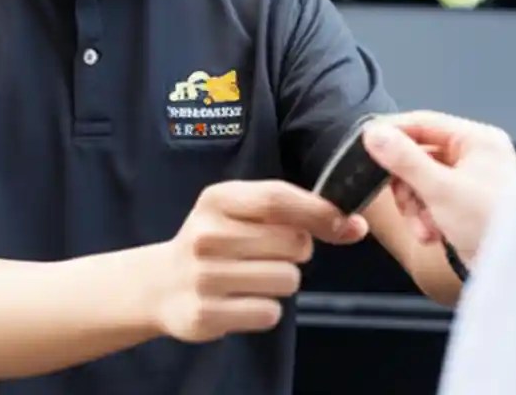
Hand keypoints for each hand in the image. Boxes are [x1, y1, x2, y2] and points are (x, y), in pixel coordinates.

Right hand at [152, 180, 367, 342]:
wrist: (161, 283)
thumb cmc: (216, 241)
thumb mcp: (242, 211)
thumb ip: (297, 211)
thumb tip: (354, 226)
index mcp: (217, 199)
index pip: (278, 199)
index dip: (320, 212)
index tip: (349, 224)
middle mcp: (206, 235)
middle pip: (292, 243)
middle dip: (297, 251)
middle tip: (270, 253)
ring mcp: (203, 277)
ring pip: (286, 280)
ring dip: (282, 281)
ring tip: (252, 277)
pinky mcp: (204, 314)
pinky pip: (269, 313)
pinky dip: (265, 309)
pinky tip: (241, 300)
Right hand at [361, 112, 515, 267]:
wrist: (515, 272)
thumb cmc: (492, 226)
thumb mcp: (441, 190)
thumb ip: (404, 160)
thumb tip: (375, 134)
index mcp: (478, 140)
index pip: (424, 123)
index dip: (393, 133)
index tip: (367, 143)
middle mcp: (475, 155)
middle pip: (418, 155)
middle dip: (407, 185)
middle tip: (404, 202)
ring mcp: (469, 180)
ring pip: (420, 181)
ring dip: (414, 207)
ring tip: (423, 227)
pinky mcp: (463, 204)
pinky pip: (429, 200)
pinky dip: (424, 218)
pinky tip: (432, 234)